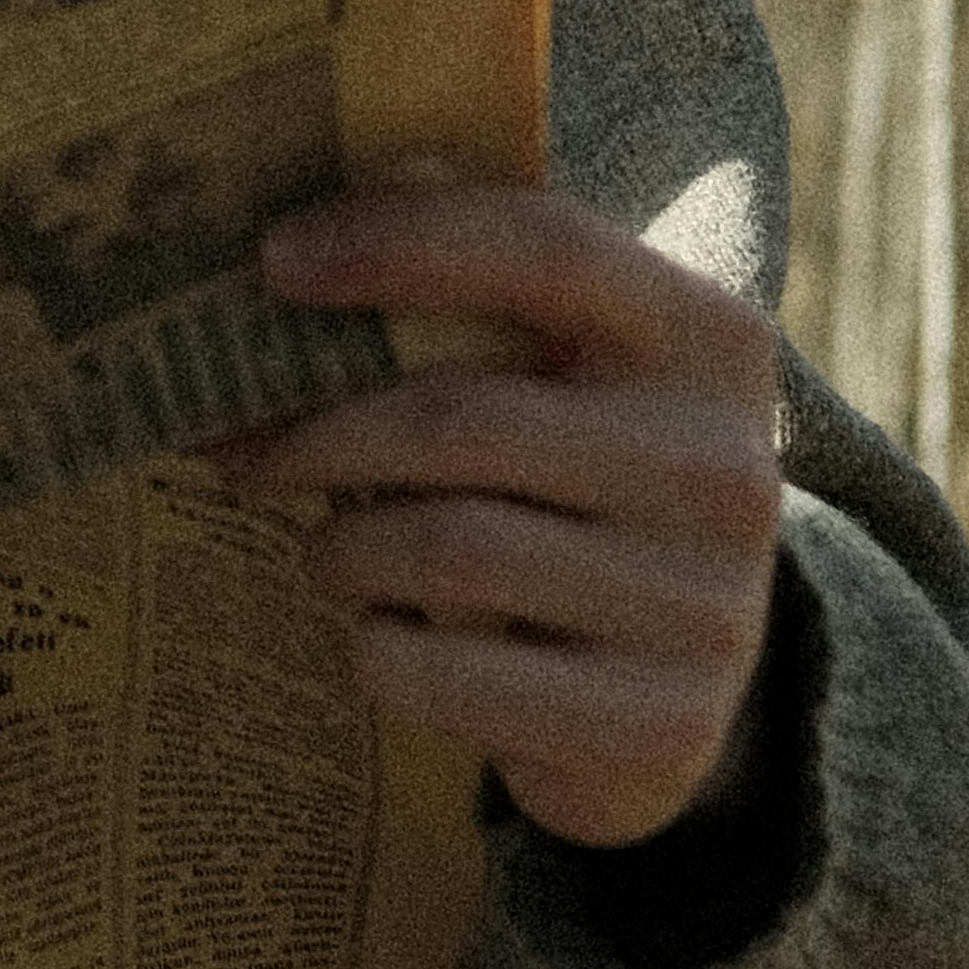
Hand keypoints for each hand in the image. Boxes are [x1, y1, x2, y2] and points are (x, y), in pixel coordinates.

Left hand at [213, 184, 782, 854]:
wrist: (676, 695)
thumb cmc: (576, 499)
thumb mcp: (567, 393)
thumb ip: (467, 317)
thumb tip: (264, 274)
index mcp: (708, 340)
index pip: (547, 249)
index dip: (399, 242)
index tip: (273, 260)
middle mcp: (723, 466)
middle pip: (460, 417)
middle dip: (318, 432)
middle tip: (244, 449)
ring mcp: (702, 606)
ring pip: (444, 548)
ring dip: (342, 550)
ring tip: (328, 554)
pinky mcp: (657, 726)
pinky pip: (445, 675)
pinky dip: (376, 652)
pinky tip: (382, 638)